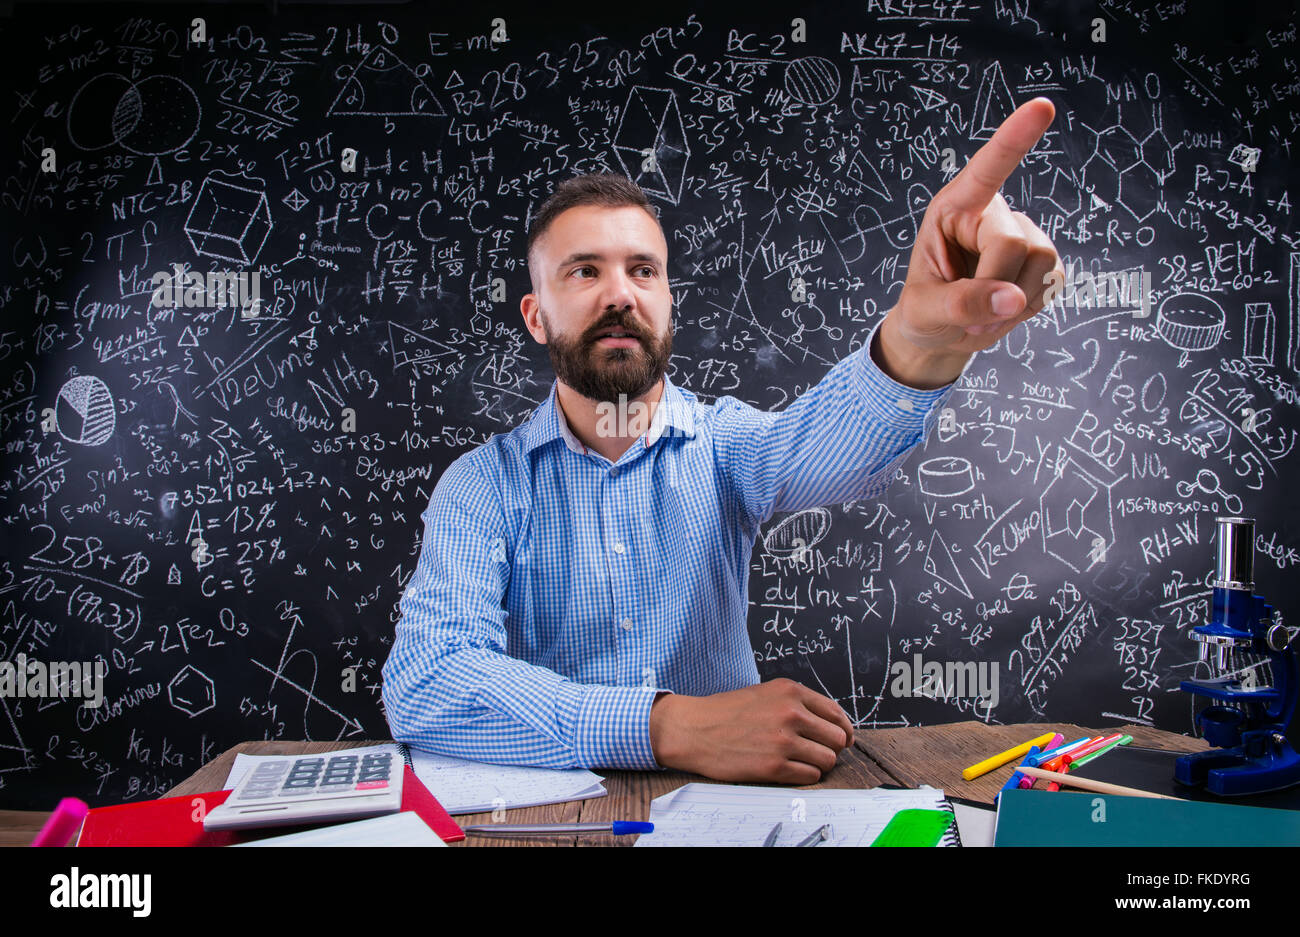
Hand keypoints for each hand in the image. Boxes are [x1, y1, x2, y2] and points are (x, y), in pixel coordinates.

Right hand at [649, 678, 854, 783]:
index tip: (843, 739)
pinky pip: (810, 776)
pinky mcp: (774, 767)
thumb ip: (797, 704)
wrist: (694, 729)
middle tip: (817, 751)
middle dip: (831, 748)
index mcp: (790, 691)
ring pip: (827, 759)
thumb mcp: (765, 693)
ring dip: (818, 763)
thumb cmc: (726, 712)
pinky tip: (788, 769)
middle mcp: (790, 713)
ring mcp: (783, 741)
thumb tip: (833, 725)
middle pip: (837, 738)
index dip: (843, 729)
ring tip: (799, 760)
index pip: (835, 713)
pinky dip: (804, 775)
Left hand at [877, 97, 1064, 388]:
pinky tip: (1006, 309)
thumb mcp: (925, 311)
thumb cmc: (924, 312)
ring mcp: (1023, 234)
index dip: (1015, 138)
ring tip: (984, 314)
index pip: (987, 168)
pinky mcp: (1044, 260)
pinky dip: (1031, 306)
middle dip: (997, 286)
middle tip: (970, 319)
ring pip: (1042, 261)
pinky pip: (1054, 280)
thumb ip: (961, 303)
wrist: (943, 335)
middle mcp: (991, 214)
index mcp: (955, 209)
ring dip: (1014, 301)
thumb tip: (1014, 297)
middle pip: (1015, 242)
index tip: (1041, 108)